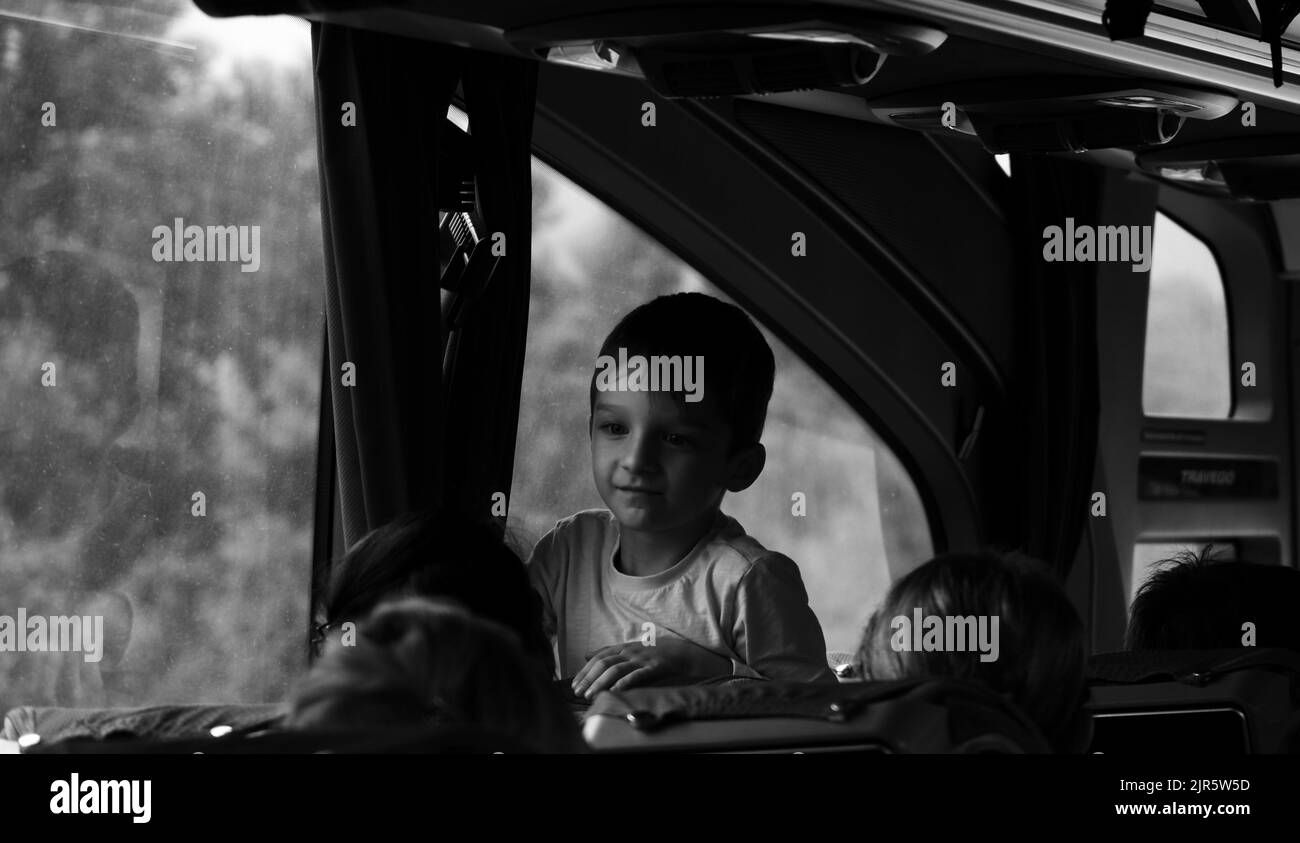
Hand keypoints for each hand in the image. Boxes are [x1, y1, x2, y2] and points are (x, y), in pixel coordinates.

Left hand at [572, 638, 731, 698]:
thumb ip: (609, 651)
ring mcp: (642, 659)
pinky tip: (614, 691)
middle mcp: (630, 652)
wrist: (684, 652)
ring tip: (590, 695)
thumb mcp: (631, 648)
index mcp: (624, 647)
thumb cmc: (655, 652)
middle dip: (589, 678)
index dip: (585, 671)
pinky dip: (624, 683)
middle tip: (578, 692)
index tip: (575, 684)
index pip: (599, 657)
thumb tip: (586, 654)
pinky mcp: (654, 667)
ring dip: (601, 683)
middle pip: (604, 663)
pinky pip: (637, 675)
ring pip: (616, 669)